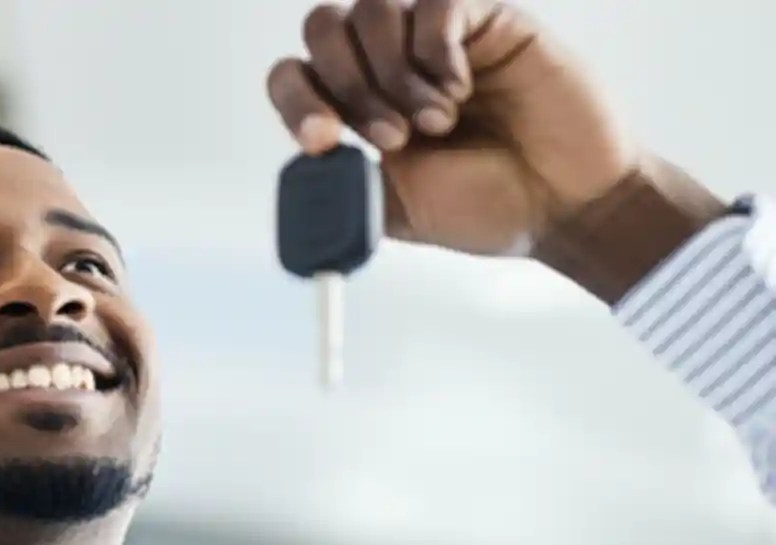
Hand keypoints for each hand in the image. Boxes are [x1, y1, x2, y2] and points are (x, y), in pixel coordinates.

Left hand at [267, 0, 638, 254]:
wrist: (564, 207)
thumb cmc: (487, 206)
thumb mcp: (395, 211)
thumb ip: (344, 187)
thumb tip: (302, 174)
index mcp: (355, 107)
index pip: (293, 75)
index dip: (296, 100)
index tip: (322, 140)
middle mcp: (387, 64)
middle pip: (323, 28)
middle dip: (348, 87)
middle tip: (392, 139)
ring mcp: (432, 37)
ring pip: (371, 11)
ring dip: (394, 77)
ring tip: (438, 123)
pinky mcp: (483, 17)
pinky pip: (434, 4)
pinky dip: (435, 54)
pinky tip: (461, 92)